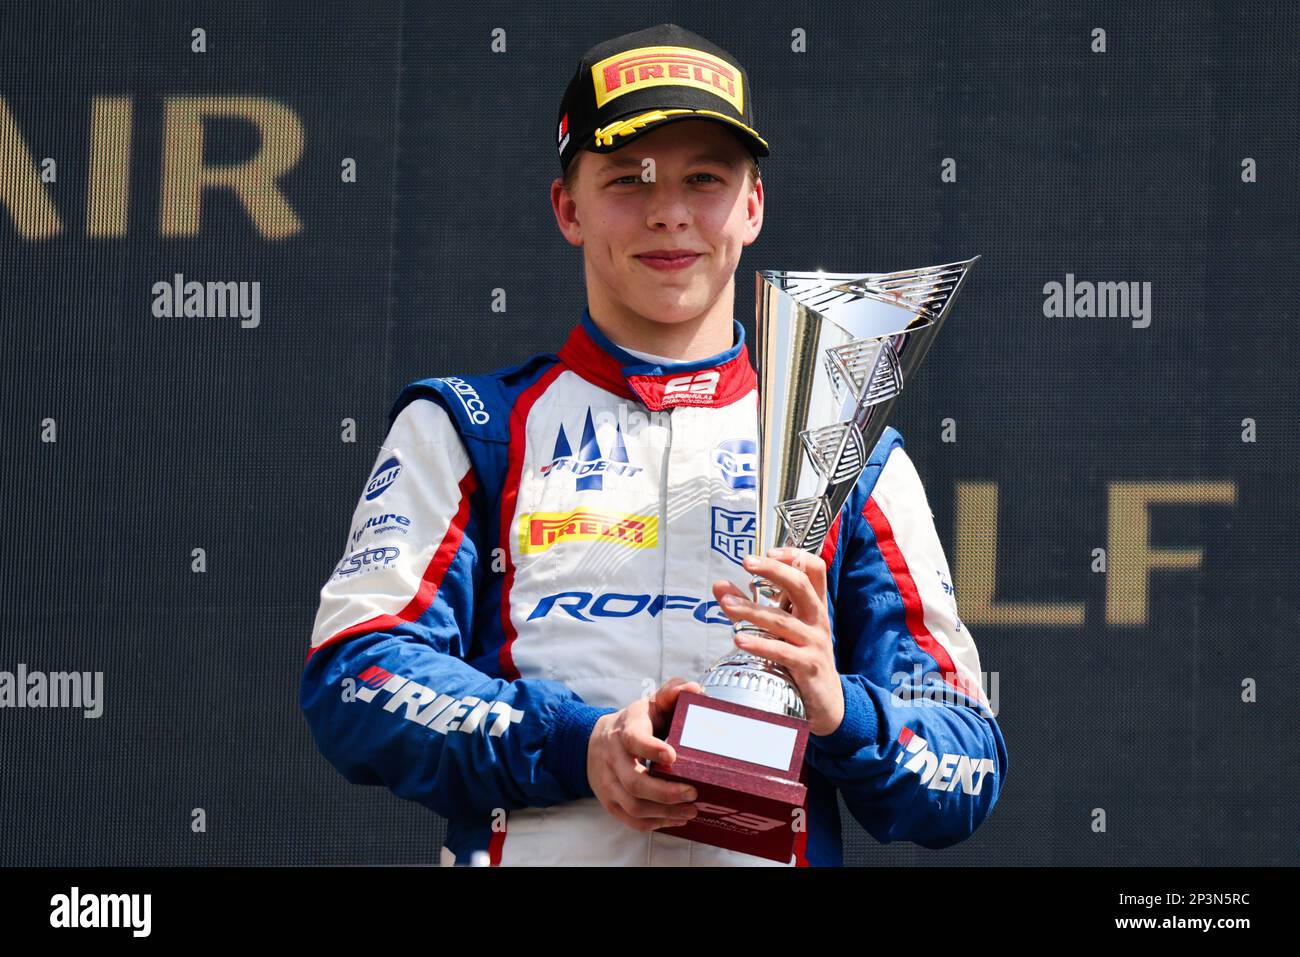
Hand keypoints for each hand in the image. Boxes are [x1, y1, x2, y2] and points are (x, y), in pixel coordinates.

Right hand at [587, 677, 702, 832]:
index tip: (673, 756)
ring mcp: (608, 782)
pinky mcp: (609, 801)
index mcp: (625, 730)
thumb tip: (695, 689)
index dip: (651, 749)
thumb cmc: (633, 723)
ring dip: (664, 812)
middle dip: (666, 792)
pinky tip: (676, 818)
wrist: (595, 741)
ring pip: (633, 805)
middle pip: (635, 781)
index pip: (634, 739)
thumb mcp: (650, 703)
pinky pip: (630, 820)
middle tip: (693, 792)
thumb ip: (673, 693)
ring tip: (691, 809)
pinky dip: (655, 823)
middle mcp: (613, 758)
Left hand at [712, 546, 845, 736]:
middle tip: (746, 562)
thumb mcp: (783, 627)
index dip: (794, 555)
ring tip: (726, 604)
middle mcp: (818, 619)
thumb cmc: (801, 656)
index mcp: (815, 605)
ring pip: (783, 620)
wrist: (827, 701)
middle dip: (773, 570)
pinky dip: (760, 645)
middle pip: (801, 585)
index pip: (814, 568)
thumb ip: (753, 604)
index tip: (768, 550)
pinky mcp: (808, 667)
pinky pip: (782, 652)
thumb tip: (719, 585)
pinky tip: (739, 640)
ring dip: (752, 610)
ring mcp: (815, 643)